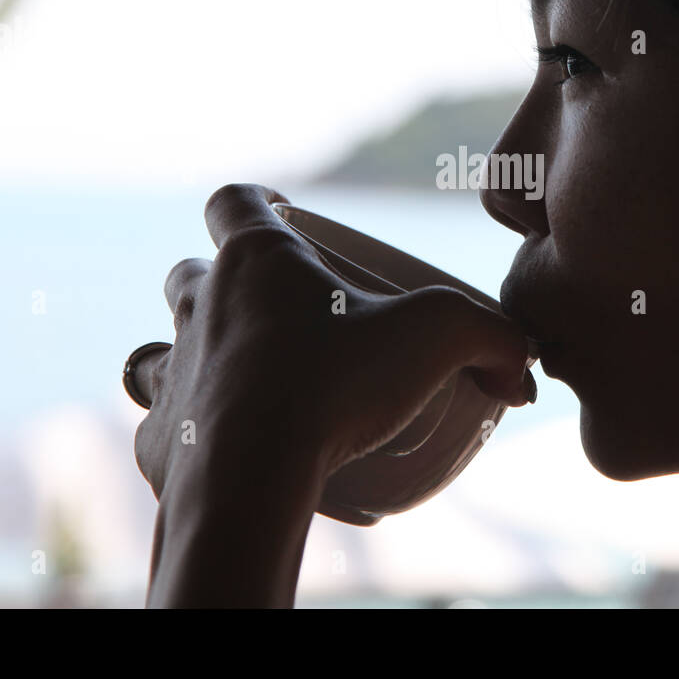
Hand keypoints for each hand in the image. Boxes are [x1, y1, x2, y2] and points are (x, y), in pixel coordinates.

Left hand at [132, 183, 533, 503]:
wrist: (252, 478)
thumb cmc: (336, 386)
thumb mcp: (435, 337)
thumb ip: (489, 336)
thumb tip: (521, 363)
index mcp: (254, 260)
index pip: (234, 200)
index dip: (256, 202)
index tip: (282, 217)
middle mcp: (200, 305)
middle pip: (191, 273)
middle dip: (224, 286)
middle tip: (278, 318)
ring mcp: (171, 371)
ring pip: (159, 346)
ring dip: (192, 354)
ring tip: (240, 380)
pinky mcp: (158, 439)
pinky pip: (163, 424)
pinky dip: (191, 433)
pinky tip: (229, 450)